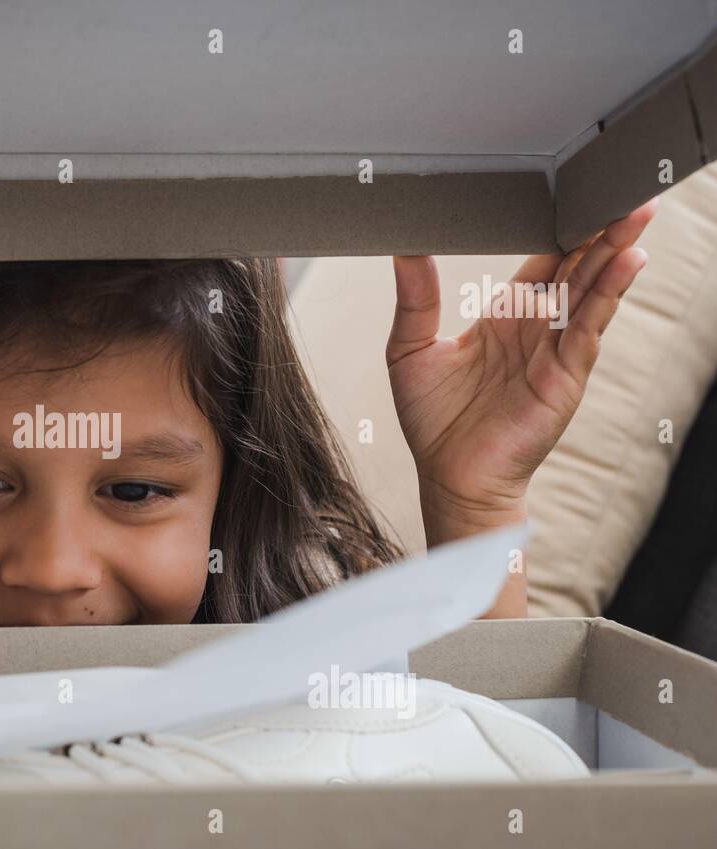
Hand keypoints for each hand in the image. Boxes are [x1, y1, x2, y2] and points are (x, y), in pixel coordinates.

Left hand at [386, 201, 656, 523]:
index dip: (557, 227)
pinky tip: (626, 263)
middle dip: (599, 227)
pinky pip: (589, 327)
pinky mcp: (565, 374)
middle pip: (575, 266)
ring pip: (590, 288)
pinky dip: (608, 294)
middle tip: (620, 183)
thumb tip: (403, 250)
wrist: (450, 476)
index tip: (570, 188)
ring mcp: (555, 349)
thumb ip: (414, 300)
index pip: (540, 261)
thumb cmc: (432, 422)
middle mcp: (536, 327)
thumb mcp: (409, 350)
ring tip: (634, 211)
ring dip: (613, 249)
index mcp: (503, 316)